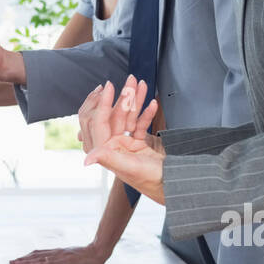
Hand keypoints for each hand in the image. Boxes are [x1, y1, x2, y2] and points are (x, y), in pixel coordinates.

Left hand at [10, 243, 111, 263]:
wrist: (97, 251)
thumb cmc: (86, 255)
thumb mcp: (71, 256)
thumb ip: (62, 258)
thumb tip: (52, 261)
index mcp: (56, 251)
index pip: (38, 253)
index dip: (26, 256)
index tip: (17, 259)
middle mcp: (55, 252)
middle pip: (35, 255)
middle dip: (22, 259)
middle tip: (10, 262)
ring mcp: (59, 256)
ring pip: (39, 259)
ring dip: (26, 262)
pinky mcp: (64, 261)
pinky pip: (49, 263)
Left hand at [82, 75, 165, 204]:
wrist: (176, 185)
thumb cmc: (153, 181)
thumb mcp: (130, 168)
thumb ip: (108, 159)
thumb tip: (87, 160)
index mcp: (107, 153)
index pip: (100, 122)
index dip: (103, 103)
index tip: (109, 86)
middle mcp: (114, 147)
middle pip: (115, 116)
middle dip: (123, 97)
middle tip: (130, 78)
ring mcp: (128, 144)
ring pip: (129, 116)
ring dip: (136, 100)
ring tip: (142, 83)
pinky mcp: (141, 143)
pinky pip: (141, 123)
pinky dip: (147, 113)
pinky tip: (153, 103)